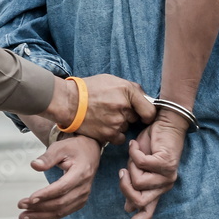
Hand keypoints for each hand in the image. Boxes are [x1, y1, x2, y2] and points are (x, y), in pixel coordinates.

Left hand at [18, 135, 101, 218]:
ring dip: (40, 216)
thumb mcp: (60, 148)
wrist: (89, 153)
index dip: (46, 195)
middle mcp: (83, 188)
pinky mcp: (78, 202)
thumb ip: (47, 158)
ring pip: (60, 211)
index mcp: (80, 173)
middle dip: (39, 207)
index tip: (29, 199)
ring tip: (23, 217)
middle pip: (60, 202)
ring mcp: (82, 197)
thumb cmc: (72, 148)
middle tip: (20, 206)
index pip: (62, 188)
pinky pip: (62, 213)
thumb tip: (33, 165)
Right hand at [39, 75, 156, 144]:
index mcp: (127, 91)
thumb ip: (130, 88)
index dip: (148, 114)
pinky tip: (104, 126)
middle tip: (113, 110)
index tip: (144, 116)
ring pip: (126, 127)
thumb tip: (144, 98)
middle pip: (135, 118)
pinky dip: (114, 135)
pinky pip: (119, 138)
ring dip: (119, 124)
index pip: (150, 110)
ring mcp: (116, 122)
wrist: (69, 102)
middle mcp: (124, 107)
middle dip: (127, 115)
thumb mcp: (111, 80)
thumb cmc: (88, 89)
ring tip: (104, 117)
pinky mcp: (108, 134)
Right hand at [118, 112, 187, 218]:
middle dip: (125, 187)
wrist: (165, 124)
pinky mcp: (167, 164)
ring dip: (131, 165)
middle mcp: (164, 186)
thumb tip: (128, 208)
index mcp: (157, 189)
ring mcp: (167, 176)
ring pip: (137, 181)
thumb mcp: (136, 168)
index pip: (147, 212)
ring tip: (136, 154)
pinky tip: (135, 146)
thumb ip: (133, 186)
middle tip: (122, 173)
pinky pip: (141, 164)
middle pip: (139, 200)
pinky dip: (134, 153)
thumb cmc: (150, 145)